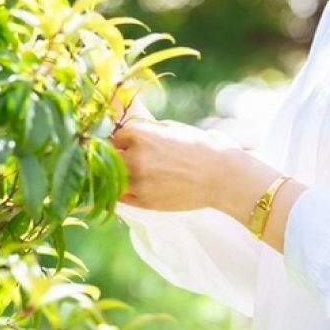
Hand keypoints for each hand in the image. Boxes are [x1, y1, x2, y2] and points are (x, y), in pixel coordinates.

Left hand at [111, 118, 238, 211]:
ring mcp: (139, 183)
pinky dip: (122, 192)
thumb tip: (128, 127)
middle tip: (122, 158)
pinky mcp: (145, 202)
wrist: (221, 176)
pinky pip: (121, 197)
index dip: (120, 139)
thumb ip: (146, 129)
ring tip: (127, 173)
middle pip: (108, 157)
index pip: (114, 136)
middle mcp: (135, 159)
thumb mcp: (171, 128)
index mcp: (141, 136)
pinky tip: (130, 187)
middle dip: (114, 156)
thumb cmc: (199, 147)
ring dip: (116, 175)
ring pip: (111, 178)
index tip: (124, 143)